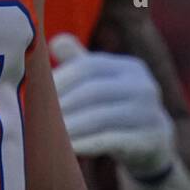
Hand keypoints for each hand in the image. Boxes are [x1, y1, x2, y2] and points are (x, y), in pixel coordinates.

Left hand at [49, 33, 173, 176]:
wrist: (155, 145)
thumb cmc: (116, 108)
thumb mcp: (102, 83)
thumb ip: (79, 62)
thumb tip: (53, 41)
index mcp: (130, 68)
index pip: (88, 67)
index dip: (59, 79)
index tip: (34, 94)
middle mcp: (144, 87)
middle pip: (93, 91)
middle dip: (61, 104)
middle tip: (35, 116)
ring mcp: (151, 114)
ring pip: (101, 118)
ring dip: (69, 126)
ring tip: (44, 133)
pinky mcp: (151, 141)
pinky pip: (112, 141)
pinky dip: (86, 144)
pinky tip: (66, 148)